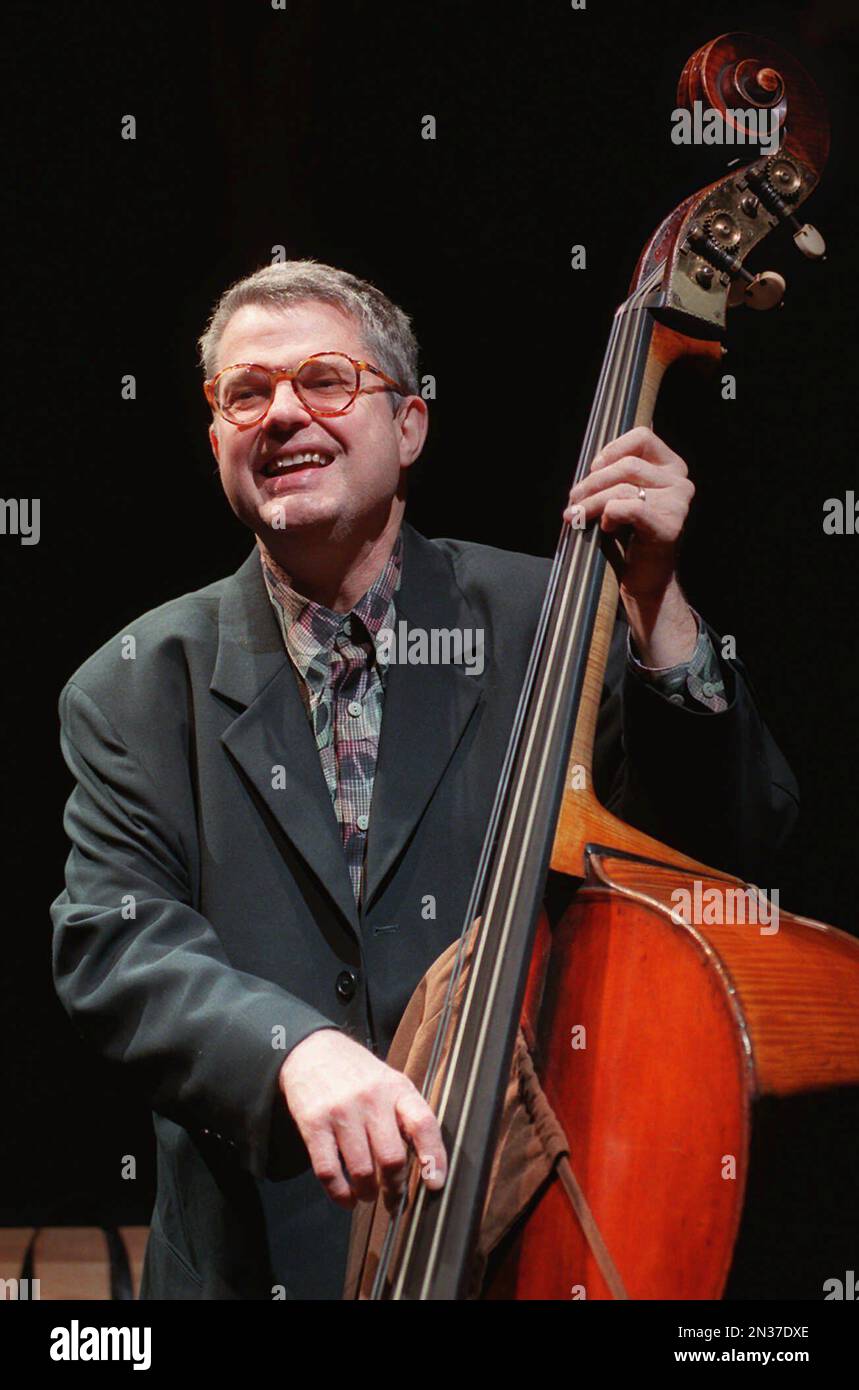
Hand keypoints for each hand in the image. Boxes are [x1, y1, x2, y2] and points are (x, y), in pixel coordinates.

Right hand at [278, 1029, 446, 1210]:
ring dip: (367, 1193)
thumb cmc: (358, 1075)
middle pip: (391, 1157)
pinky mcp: (314, 1124)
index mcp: (397, 1089)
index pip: (423, 1124)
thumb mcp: (390, 1082)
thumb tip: (425, 1164)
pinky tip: (346, 1197)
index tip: (435, 1184)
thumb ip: (406, 1116)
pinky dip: (340, 1194)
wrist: (313, 1051)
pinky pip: (329, 1171)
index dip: (434, 1157)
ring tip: (368, 1195)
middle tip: (394, 1199)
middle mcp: (371, 1098)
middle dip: (395, 1188)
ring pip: (362, 1170)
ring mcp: (341, 1111)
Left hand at [562, 425, 693, 600]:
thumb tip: (592, 466)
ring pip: (623, 487)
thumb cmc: (630, 537)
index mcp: (672, 468)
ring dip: (592, 502)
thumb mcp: (622, 496)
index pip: (642, 437)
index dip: (612, 450)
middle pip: (627, 465)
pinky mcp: (669, 526)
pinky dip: (609, 515)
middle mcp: (680, 482)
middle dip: (593, 483)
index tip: (593, 469)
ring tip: (578, 515)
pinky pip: (629, 508)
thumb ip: (615, 475)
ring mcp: (678, 504)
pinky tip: (606, 527)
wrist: (645, 579)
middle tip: (574, 501)